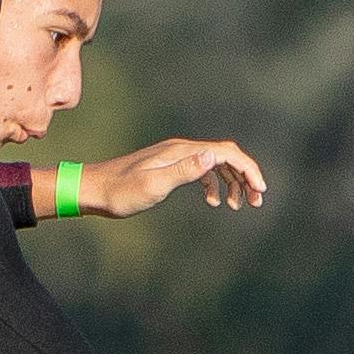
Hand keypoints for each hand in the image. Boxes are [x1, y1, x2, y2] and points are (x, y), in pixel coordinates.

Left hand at [84, 139, 267, 215]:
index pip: (226, 152)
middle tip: (256, 201)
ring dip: (232, 181)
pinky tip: (214, 201)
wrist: (94, 189)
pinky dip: (214, 183)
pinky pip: (201, 169)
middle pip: (226, 155)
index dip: (248, 170)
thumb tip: (212, 157)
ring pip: (215, 162)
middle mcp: (181, 149)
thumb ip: (184, 171)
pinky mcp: (168, 166)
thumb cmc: (121, 192)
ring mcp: (175, 156)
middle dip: (245, 176)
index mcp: (182, 151)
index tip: (260, 192)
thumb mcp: (154, 185)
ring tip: (239, 205)